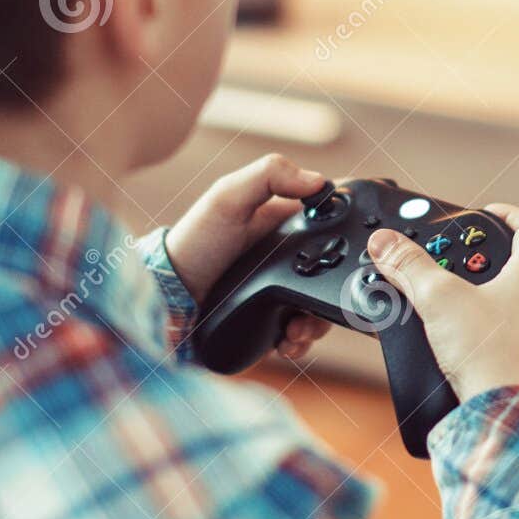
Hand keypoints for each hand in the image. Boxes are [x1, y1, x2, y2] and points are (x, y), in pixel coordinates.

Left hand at [165, 154, 332, 359]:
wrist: (169, 297)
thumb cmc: (195, 242)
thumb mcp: (227, 198)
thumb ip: (269, 176)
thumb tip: (319, 181)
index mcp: (287, 223)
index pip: (333, 223)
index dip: (349, 234)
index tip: (349, 251)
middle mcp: (290, 258)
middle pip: (336, 273)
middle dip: (335, 292)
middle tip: (319, 305)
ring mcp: (283, 290)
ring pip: (322, 307)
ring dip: (317, 322)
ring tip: (297, 330)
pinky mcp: (274, 320)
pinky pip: (302, 333)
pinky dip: (301, 341)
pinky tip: (288, 342)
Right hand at [366, 203, 518, 401]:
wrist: (510, 413)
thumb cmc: (490, 353)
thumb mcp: (439, 299)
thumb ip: (409, 267)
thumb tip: (385, 243)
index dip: (512, 214)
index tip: (489, 214)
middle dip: (517, 255)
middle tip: (488, 258)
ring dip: (518, 292)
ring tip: (483, 297)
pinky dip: (514, 327)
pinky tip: (486, 338)